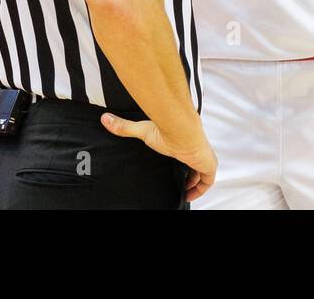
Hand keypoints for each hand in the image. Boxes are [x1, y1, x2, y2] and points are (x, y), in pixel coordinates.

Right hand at [100, 113, 216, 201]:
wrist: (181, 129)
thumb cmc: (166, 128)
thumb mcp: (141, 130)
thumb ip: (124, 127)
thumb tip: (105, 119)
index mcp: (184, 141)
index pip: (186, 153)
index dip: (183, 162)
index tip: (176, 170)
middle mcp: (196, 149)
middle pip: (196, 164)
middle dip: (191, 175)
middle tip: (181, 185)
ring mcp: (203, 157)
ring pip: (203, 174)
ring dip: (196, 183)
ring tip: (185, 193)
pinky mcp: (208, 165)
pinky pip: (208, 181)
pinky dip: (201, 189)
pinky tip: (190, 195)